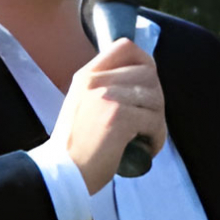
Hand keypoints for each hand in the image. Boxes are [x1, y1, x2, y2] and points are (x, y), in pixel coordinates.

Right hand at [50, 37, 166, 193]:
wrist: (61, 173)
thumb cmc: (74, 145)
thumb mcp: (82, 104)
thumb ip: (104, 88)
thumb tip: (140, 82)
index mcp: (87, 75)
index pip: (125, 46)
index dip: (144, 61)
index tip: (147, 83)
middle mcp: (96, 81)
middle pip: (148, 72)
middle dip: (156, 98)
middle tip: (149, 120)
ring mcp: (108, 97)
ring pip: (155, 97)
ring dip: (158, 120)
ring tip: (148, 137)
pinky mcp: (119, 118)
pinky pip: (154, 121)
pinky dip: (157, 137)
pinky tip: (147, 147)